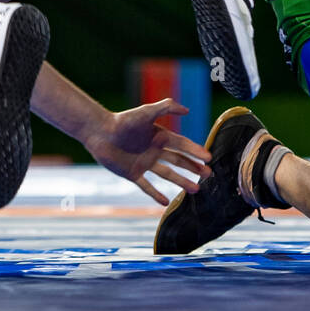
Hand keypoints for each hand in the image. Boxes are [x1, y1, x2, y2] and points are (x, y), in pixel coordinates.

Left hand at [84, 98, 211, 204]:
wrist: (100, 132)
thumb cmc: (123, 121)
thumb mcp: (146, 112)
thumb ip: (166, 108)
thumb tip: (187, 110)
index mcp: (160, 136)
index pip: (182, 145)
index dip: (195, 151)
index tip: (209, 157)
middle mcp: (154, 150)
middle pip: (179, 160)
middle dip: (194, 167)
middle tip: (209, 174)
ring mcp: (144, 163)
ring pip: (167, 174)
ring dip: (182, 181)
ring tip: (196, 189)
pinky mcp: (133, 173)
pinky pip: (146, 186)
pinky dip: (155, 194)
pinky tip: (165, 202)